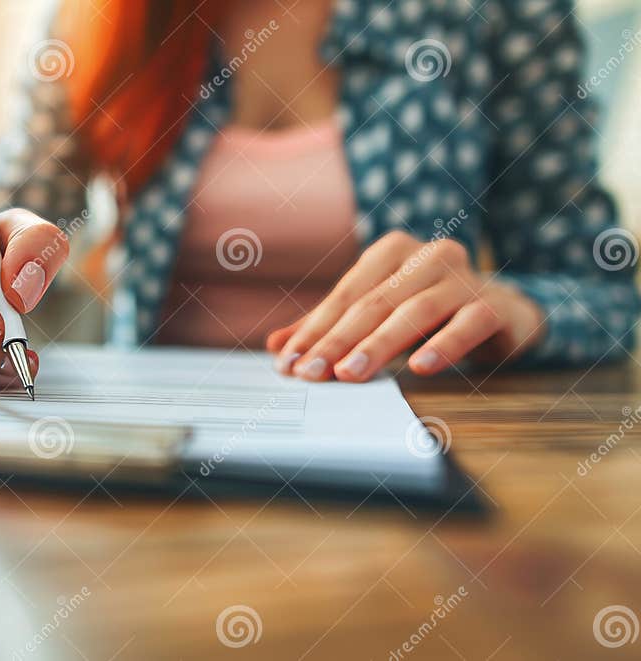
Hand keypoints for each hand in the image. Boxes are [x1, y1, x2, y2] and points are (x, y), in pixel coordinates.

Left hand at [266, 231, 544, 381]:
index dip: (314, 330)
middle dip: (336, 341)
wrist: (502, 313)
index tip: (289, 363)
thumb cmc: (429, 312)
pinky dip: (443, 345)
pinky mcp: (493, 304)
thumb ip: (330, 328)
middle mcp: (426, 256)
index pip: (344, 295)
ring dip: (378, 346)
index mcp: (391, 252)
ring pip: (413, 312)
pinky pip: (467, 324)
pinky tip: (420, 367)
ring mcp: (463, 277)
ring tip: (349, 374)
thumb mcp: (379, 315)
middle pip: (372, 303)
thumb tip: (277, 348)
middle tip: (309, 374)